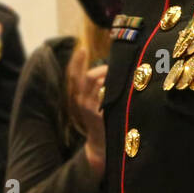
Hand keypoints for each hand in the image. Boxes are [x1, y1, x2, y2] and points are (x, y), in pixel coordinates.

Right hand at [66, 45, 106, 174]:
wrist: (99, 143)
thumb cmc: (98, 119)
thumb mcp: (91, 102)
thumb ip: (94, 87)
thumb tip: (105, 69)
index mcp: (77, 96)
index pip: (73, 75)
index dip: (77, 61)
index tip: (81, 48)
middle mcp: (81, 101)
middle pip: (90, 76)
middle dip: (104, 70)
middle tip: (114, 71)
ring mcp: (90, 108)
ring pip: (101, 84)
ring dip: (111, 80)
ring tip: (119, 83)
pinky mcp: (100, 114)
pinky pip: (108, 95)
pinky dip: (114, 91)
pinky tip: (120, 93)